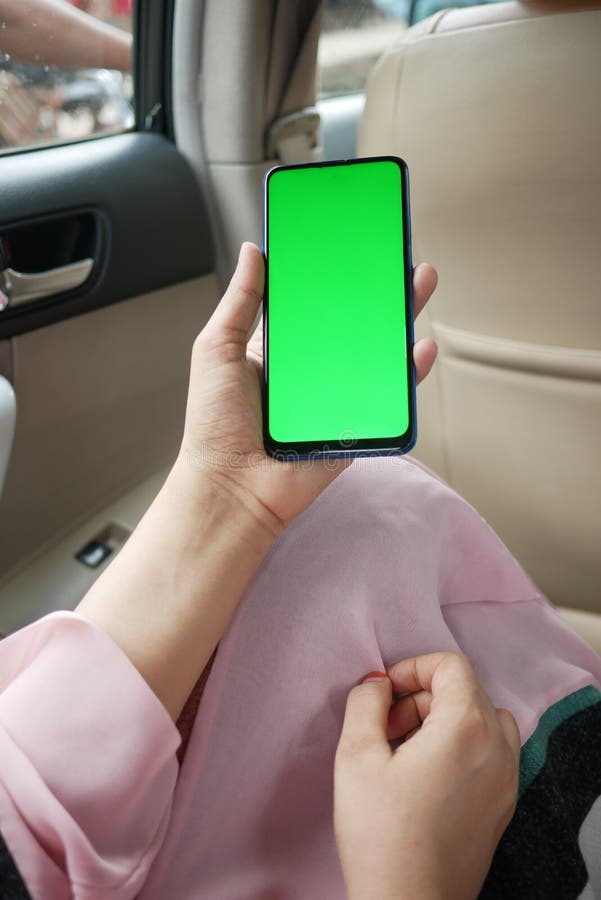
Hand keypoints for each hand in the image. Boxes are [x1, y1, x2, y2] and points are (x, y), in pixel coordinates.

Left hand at [178, 242, 437, 534]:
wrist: (231, 485)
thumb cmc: (214, 423)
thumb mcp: (217, 349)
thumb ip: (240, 301)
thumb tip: (254, 250)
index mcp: (280, 349)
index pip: (313, 304)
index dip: (333, 276)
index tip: (351, 243)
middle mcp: (311, 370)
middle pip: (353, 323)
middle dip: (378, 289)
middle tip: (396, 254)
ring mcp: (336, 397)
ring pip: (376, 354)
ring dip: (401, 320)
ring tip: (418, 283)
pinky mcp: (355, 424)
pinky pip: (388, 397)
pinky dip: (408, 374)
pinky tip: (420, 347)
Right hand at [334, 653, 519, 899]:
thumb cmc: (381, 836)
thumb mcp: (356, 757)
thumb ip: (365, 704)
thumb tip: (377, 683)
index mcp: (466, 728)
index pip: (451, 665)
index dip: (413, 667)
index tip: (385, 693)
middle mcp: (498, 748)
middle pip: (464, 691)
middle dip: (421, 697)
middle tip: (385, 729)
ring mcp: (507, 778)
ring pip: (482, 719)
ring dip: (443, 720)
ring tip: (405, 751)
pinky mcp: (504, 804)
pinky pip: (490, 751)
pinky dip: (460, 746)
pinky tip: (424, 777)